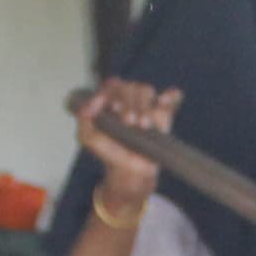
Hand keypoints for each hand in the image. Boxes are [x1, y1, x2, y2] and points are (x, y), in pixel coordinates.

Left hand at [75, 79, 175, 209]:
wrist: (129, 170)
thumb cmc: (109, 151)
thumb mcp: (88, 138)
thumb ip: (84, 119)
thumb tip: (90, 105)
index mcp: (110, 99)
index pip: (111, 85)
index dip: (112, 92)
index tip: (112, 108)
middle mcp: (128, 98)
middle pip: (130, 87)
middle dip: (129, 103)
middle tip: (128, 121)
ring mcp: (147, 105)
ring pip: (146, 90)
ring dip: (144, 105)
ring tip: (142, 124)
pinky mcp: (163, 114)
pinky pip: (171, 98)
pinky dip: (170, 97)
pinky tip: (163, 102)